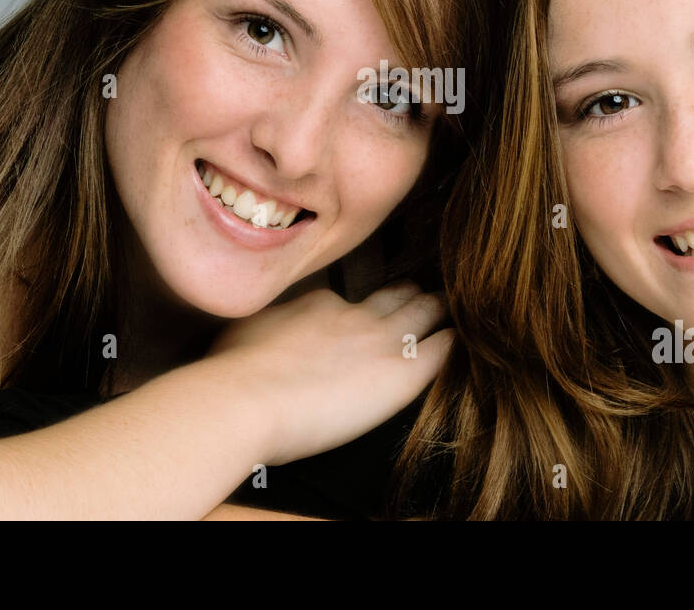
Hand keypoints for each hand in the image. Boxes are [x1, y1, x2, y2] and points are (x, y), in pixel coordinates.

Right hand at [204, 282, 451, 464]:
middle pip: (394, 297)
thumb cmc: (233, 374)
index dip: (361, 309)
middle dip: (409, 296)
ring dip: (436, 311)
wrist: (246, 398)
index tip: (362, 316)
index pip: (349, 301)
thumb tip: (269, 333)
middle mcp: (354, 315)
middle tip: (424, 295)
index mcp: (318, 305)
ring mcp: (380, 340)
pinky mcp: (401, 372)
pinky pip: (440, 349)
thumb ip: (271, 328)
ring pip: (422, 313)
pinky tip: (459, 340)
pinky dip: (451, 342)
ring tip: (449, 309)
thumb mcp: (248, 332)